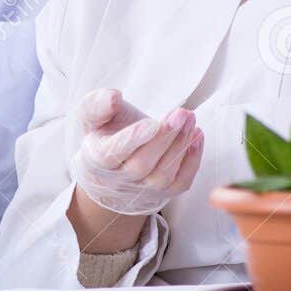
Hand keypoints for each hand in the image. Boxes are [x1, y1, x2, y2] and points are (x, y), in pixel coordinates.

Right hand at [69, 88, 202, 215]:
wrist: (114, 167)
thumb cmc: (105, 135)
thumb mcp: (92, 116)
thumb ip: (98, 104)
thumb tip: (112, 97)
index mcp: (97, 158)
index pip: (113, 153)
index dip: (133, 139)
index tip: (152, 123)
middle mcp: (118, 179)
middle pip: (142, 164)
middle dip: (164, 138)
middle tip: (181, 113)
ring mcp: (142, 190)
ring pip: (163, 174)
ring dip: (180, 144)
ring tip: (190, 118)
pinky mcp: (163, 193)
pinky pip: (180, 182)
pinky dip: (192, 161)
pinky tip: (197, 136)